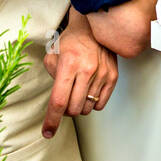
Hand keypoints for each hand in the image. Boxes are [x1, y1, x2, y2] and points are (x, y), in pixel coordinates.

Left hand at [41, 7, 117, 138]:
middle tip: (65, 98)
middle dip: (66, 110)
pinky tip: (88, 90)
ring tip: (77, 90)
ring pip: (87, 108)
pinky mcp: (113, 76)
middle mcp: (87, 70)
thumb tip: (58, 101)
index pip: (58, 101)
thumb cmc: (70, 42)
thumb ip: (52, 79)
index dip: (52, 120)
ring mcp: (102, 74)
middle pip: (73, 109)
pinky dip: (92, 103)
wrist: (92, 27)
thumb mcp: (52, 56)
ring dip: (79, 105)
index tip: (47, 132)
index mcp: (69, 64)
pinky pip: (100, 104)